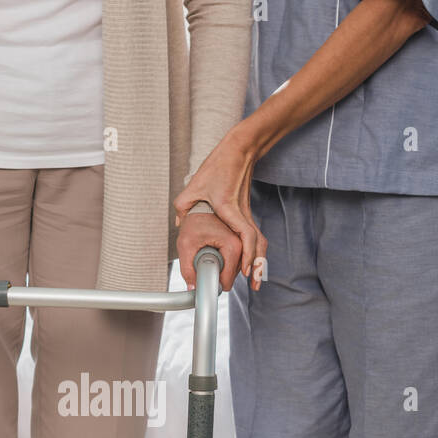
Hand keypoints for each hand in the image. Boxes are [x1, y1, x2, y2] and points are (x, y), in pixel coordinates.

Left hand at [173, 123, 266, 288]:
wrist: (238, 152)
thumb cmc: (218, 166)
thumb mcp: (193, 185)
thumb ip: (183, 206)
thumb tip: (178, 222)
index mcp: (229, 208)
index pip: (244, 235)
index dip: (247, 254)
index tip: (245, 271)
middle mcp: (242, 214)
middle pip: (256, 244)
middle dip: (256, 266)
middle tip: (253, 286)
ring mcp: (247, 214)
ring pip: (259, 242)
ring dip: (259, 262)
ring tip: (257, 283)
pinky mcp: (247, 214)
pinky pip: (255, 237)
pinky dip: (256, 252)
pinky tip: (253, 265)